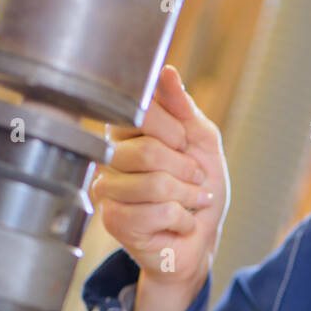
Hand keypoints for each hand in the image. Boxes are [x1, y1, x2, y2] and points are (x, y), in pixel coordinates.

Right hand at [92, 64, 229, 310]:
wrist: (201, 239)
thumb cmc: (199, 188)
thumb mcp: (202, 143)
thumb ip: (184, 109)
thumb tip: (166, 72)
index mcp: (126, 132)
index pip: (140, 113)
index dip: (174, 130)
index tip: (185, 146)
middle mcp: (109, 158)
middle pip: (148, 152)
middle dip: (186, 169)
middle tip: (195, 179)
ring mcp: (108, 190)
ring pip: (154, 184)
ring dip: (187, 196)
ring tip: (190, 202)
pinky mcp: (114, 221)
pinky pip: (155, 213)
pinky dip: (181, 219)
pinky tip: (179, 223)